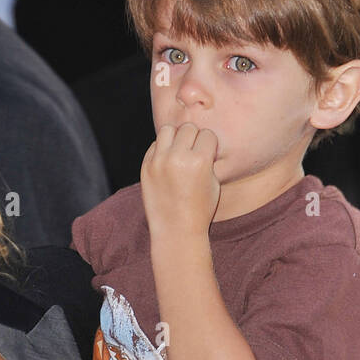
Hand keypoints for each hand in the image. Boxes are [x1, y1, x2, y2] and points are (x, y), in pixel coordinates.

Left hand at [140, 122, 220, 239]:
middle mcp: (177, 158)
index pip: (207, 135)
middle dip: (194, 139)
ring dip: (176, 138)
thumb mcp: (214, 183)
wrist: (176, 231)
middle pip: (188, 129)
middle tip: (193, 154)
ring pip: (168, 130)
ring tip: (179, 152)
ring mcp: (159, 162)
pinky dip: (162, 149)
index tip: (208, 158)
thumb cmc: (200, 209)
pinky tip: (167, 162)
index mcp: (199, 161)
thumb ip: (207, 158)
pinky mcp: (145, 167)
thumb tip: (199, 139)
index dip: (210, 146)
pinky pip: (155, 145)